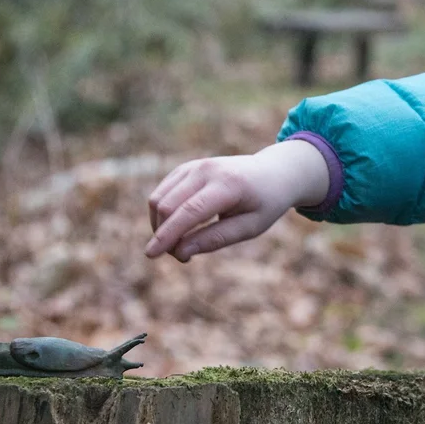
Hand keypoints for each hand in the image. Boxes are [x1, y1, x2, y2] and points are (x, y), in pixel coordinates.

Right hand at [145, 139, 329, 261]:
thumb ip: (216, 238)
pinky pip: (162, 192)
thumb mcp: (250, 227)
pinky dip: (162, 214)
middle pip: (167, 205)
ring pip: (158, 198)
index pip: (189, 212)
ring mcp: (194, 166)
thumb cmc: (265, 203)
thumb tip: (180, 252)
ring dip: (160, 226)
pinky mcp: (186, 168)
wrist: (273, 172)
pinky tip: (180, 228)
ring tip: (182, 244)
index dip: (168, 235)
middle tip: (182, 258)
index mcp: (228, 185)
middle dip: (164, 235)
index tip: (150, 254)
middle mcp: (207, 170)